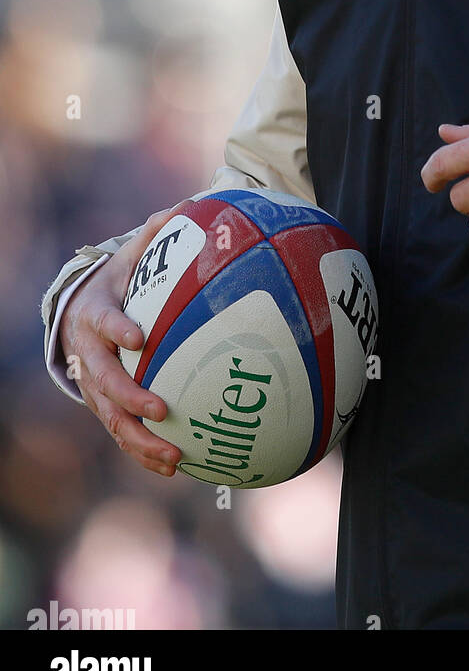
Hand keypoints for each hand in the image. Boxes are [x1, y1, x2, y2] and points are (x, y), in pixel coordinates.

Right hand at [59, 206, 183, 475]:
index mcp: (96, 315)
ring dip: (141, 439)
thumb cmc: (118, 282)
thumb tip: (188, 203)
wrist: (78, 314)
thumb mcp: (131, 256)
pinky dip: (145, 452)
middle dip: (130, 397)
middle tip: (161, 407)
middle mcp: (90, 355)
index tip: (138, 336)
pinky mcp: (106, 407)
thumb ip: (156, 234)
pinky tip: (178, 467)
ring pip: (112, 418)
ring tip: (175, 455)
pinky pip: (123, 434)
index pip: (105, 322)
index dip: (118, 330)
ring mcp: (95, 387)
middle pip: (104, 382)